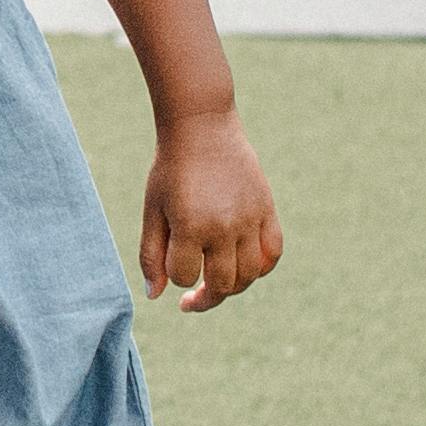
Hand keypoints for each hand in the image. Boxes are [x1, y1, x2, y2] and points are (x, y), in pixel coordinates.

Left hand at [140, 102, 279, 310]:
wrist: (201, 127)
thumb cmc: (171, 169)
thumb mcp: (153, 210)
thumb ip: (151, 255)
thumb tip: (154, 296)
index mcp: (190, 226)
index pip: (185, 276)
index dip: (174, 277)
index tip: (170, 265)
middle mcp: (224, 227)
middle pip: (222, 284)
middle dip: (205, 297)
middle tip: (193, 298)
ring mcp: (250, 219)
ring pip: (250, 274)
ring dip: (233, 287)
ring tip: (217, 282)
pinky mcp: (267, 209)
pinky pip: (273, 252)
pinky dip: (262, 267)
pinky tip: (244, 267)